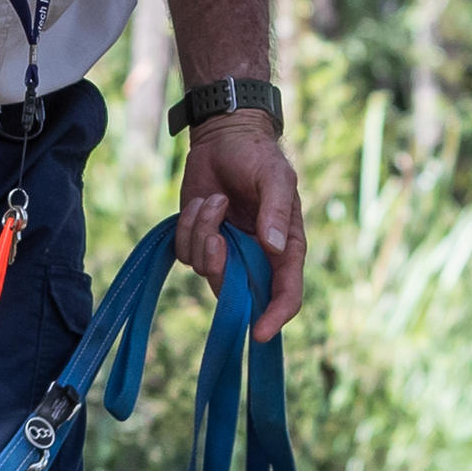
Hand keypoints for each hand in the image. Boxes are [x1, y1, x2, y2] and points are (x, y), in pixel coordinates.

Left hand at [175, 110, 307, 338]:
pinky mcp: (199, 240)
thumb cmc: (257, 157)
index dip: (275, 317)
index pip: (286, 294)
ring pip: (204, 269)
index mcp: (286, 248)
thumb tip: (274, 247)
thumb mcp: (274, 177)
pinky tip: (201, 202)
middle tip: (217, 234)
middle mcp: (256, 256)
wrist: (223, 138)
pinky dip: (188, 226)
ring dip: (203, 232)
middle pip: (237, 291)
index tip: (258, 331)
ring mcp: (225, 251)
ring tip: (215, 199)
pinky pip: (185, 252)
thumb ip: (276, 211)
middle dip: (220, 267)